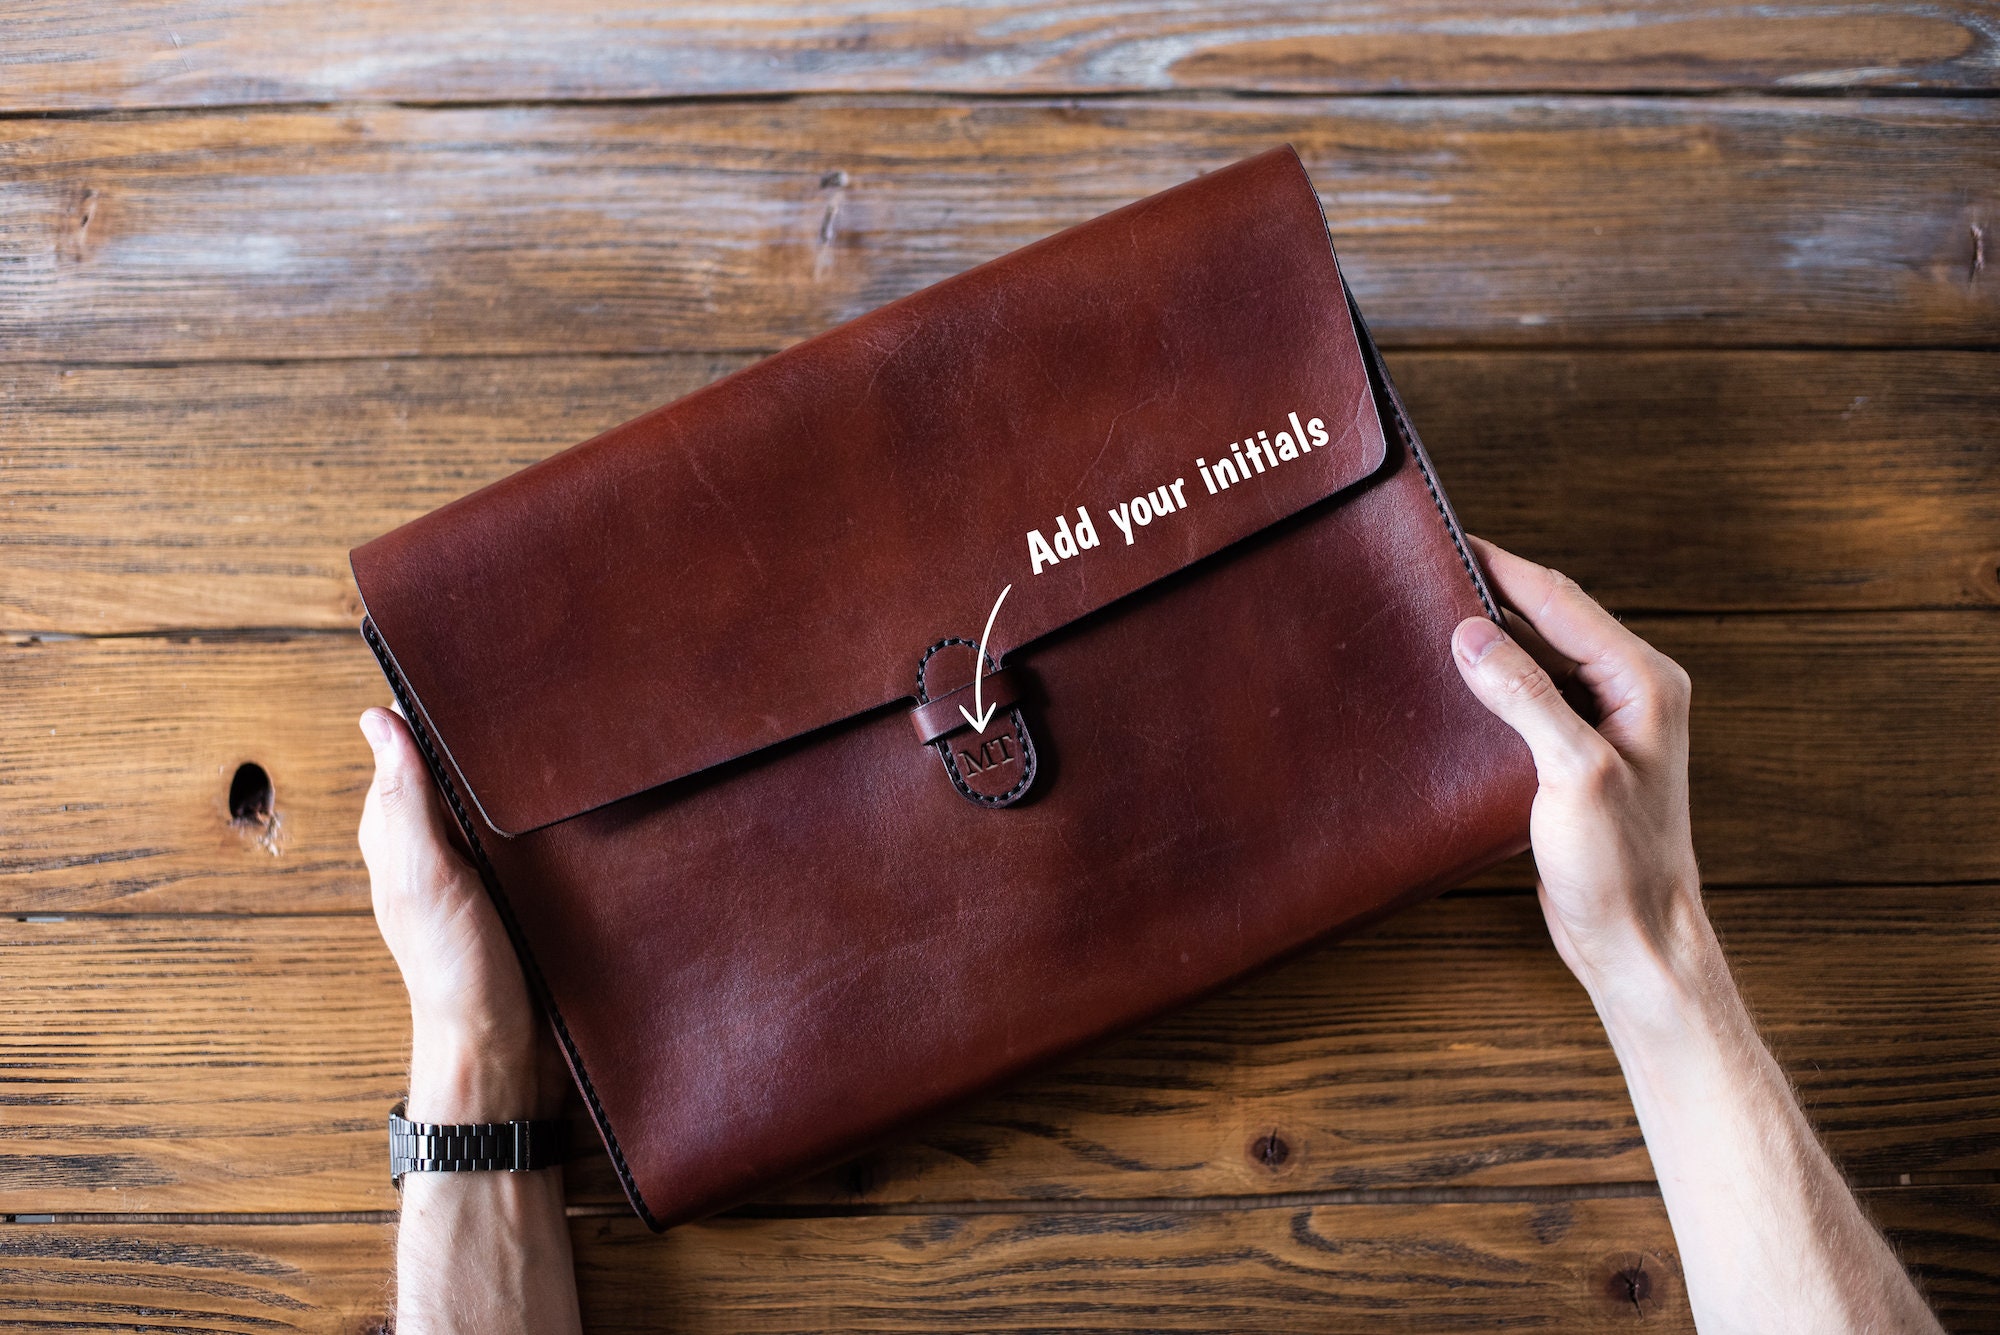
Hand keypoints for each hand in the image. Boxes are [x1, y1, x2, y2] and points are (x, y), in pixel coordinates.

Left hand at [359, 707, 564, 1120]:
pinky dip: (564, 819)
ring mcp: (491, 874)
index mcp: (406, 838)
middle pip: (464, 772)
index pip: (412, 751)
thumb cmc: (455, 972)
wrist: (512, 1056)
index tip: (475, 661)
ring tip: (580, 729)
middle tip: (543, 686)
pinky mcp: (535, 896)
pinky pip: (544, 840)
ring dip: (538, 776)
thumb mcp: (424, 877)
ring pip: (508, 803)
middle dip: (494, 734)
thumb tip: (377, 717)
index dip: (434, 709)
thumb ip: (404, 802)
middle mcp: (445, 849)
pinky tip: (597, 800)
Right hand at [1449, 537, 1710, 1014]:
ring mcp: (1606, 724)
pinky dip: (1493, 683)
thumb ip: (1525, 696)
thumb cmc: (1621, 866)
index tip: (1448, 540)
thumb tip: (1470, 634)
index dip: (1501, 566)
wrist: (1636, 940)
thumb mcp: (1572, 773)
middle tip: (1428, 574)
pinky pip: (1531, 697)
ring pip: (1538, 657)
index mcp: (1643, 681)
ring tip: (1430, 621)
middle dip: (1491, 593)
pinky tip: (1454, 688)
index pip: (1560, 598)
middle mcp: (1630, 692)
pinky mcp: (1578, 756)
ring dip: (1490, 639)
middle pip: (1550, 619)